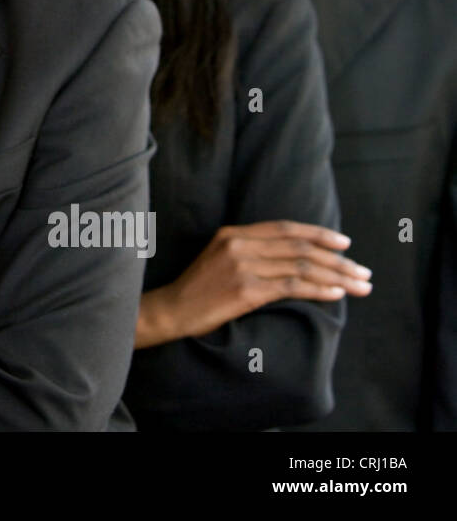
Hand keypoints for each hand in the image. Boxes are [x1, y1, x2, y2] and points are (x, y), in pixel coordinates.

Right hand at [136, 221, 371, 347]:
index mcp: (232, 233)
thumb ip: (250, 251)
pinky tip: (336, 294)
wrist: (173, 309)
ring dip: (337, 276)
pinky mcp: (245, 290)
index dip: (319, 235)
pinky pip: (291, 286)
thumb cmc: (198, 288)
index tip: (345, 244)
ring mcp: (242, 266)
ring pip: (302, 266)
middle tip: (364, 271)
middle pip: (300, 247)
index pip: (286, 229)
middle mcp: (239, 245)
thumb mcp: (220, 258)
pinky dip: (318, 289)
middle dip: (338, 259)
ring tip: (360, 285)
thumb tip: (293, 257)